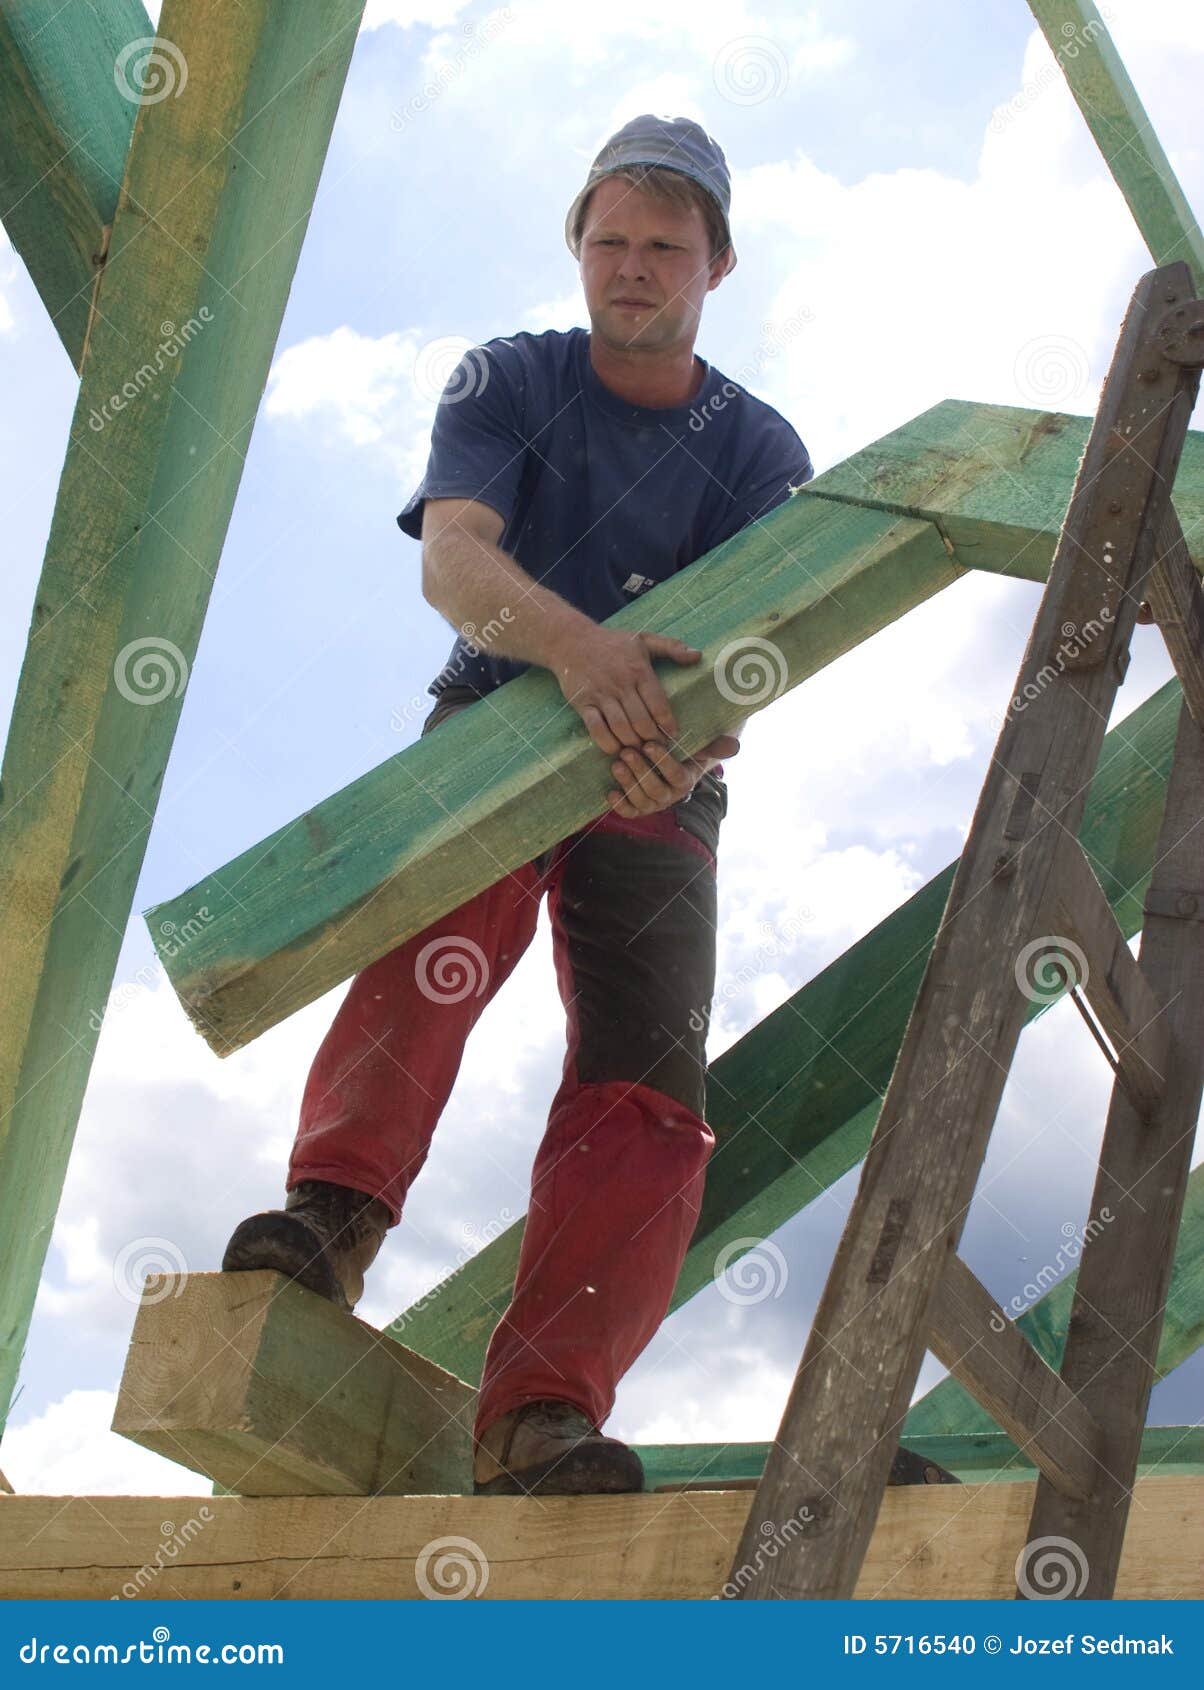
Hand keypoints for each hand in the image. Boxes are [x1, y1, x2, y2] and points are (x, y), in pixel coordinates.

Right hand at [548, 623, 701, 753]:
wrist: (571, 641)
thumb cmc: (611, 642)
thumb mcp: (643, 638)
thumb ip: (672, 646)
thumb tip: (698, 655)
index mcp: (639, 670)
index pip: (658, 704)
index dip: (668, 724)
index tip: (673, 734)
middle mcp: (621, 683)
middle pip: (641, 721)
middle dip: (652, 739)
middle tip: (657, 748)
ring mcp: (601, 694)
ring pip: (621, 728)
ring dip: (632, 744)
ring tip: (639, 751)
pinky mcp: (583, 703)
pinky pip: (596, 729)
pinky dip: (607, 743)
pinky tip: (615, 748)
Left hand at [607, 733, 740, 817]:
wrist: (668, 763)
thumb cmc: (683, 751)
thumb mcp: (699, 746)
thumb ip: (715, 745)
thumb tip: (735, 746)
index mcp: (685, 781)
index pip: (676, 776)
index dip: (663, 762)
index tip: (650, 744)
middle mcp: (670, 796)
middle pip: (656, 790)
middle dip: (641, 771)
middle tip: (627, 751)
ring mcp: (653, 804)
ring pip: (641, 800)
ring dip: (628, 783)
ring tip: (616, 764)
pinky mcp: (637, 808)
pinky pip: (629, 813)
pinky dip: (619, 806)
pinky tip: (610, 792)